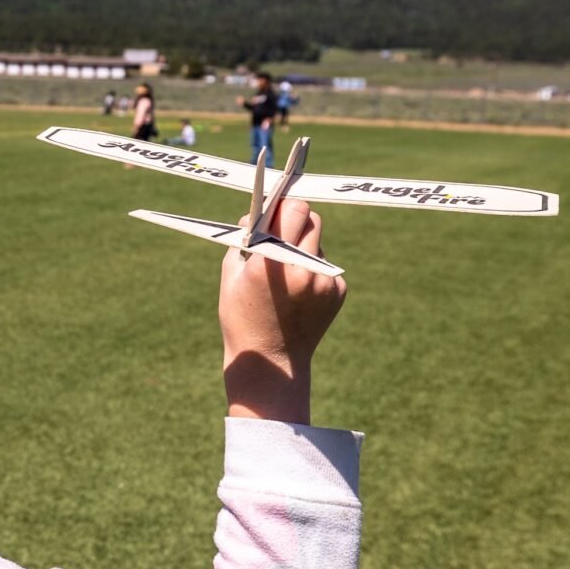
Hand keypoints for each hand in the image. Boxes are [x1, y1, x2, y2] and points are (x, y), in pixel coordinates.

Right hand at [218, 200, 346, 423]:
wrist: (271, 364)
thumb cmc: (241, 317)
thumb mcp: (232, 274)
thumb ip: (247, 237)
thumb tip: (259, 211)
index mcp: (271, 261)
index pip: (292, 210)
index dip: (283, 206)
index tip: (277, 204)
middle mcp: (302, 268)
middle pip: (310, 218)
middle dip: (295, 220)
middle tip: (280, 233)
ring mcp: (324, 281)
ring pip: (318, 242)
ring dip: (303, 246)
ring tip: (285, 273)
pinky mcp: (338, 291)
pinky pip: (326, 266)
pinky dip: (313, 270)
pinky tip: (298, 293)